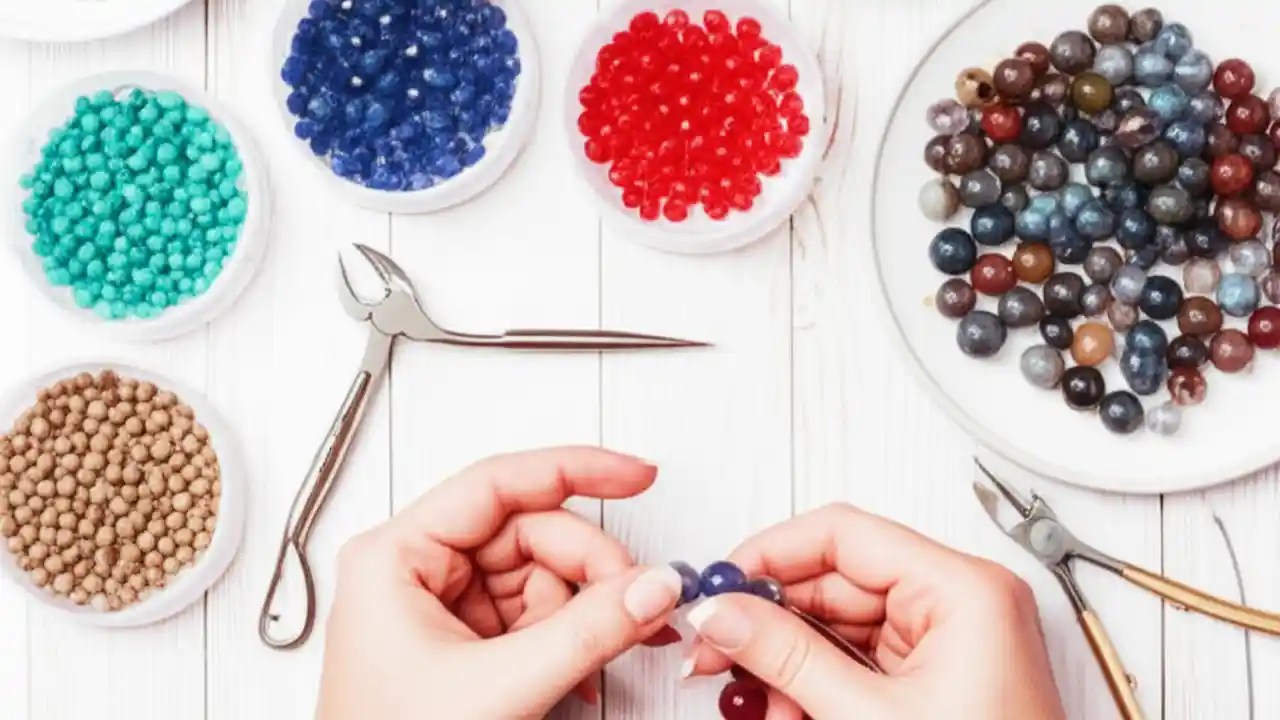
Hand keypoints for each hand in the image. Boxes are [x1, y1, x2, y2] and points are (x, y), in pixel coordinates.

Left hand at [317, 447, 684, 719]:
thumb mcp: (498, 687)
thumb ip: (586, 631)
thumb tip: (652, 585)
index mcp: (394, 556)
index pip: (498, 484)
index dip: (575, 471)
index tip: (636, 474)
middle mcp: (415, 571)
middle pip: (530, 533)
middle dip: (589, 569)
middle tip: (635, 601)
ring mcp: (441, 608)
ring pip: (541, 577)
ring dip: (582, 616)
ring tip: (594, 660)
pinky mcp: (464, 644)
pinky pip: (535, 617)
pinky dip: (569, 640)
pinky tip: (582, 673)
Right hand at [684, 504, 1065, 719]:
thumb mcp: (869, 717)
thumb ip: (788, 657)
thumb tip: (726, 613)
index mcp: (965, 591)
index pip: (845, 534)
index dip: (771, 553)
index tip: (720, 583)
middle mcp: (961, 605)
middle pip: (836, 581)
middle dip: (771, 621)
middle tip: (716, 647)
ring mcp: (948, 644)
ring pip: (839, 627)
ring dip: (789, 664)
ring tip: (764, 706)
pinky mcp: (936, 680)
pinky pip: (857, 663)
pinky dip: (816, 687)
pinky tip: (790, 711)